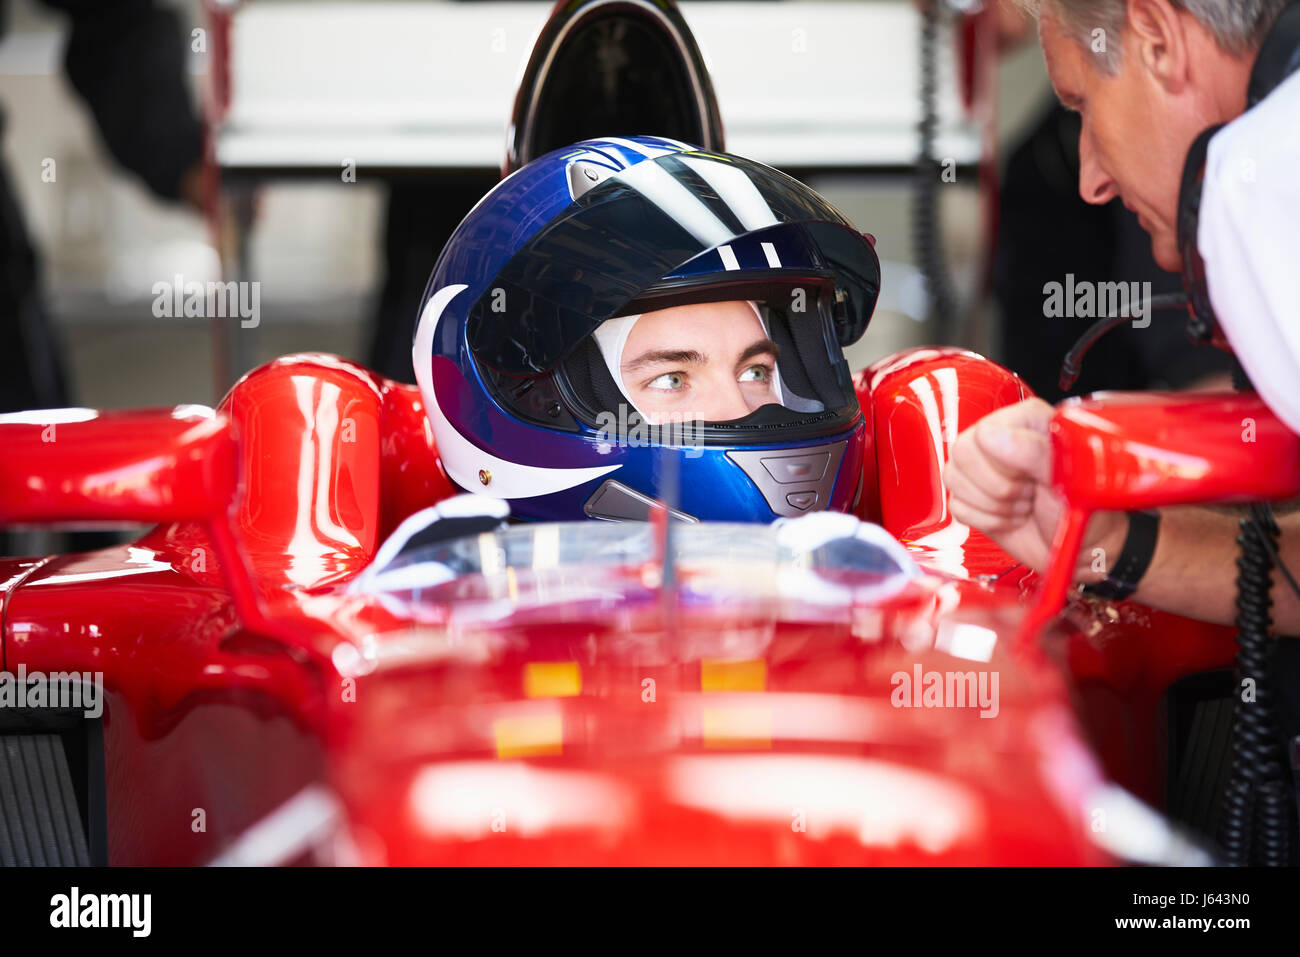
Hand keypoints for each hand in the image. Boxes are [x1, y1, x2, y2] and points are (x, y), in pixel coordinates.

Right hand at [942, 398, 1126, 579]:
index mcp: (1026, 421)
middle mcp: (1001, 438)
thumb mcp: (1068, 478)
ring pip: (954, 479)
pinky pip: (956, 506)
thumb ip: (1035, 451)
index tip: (1031, 475)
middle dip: (999, 486)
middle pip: (963, 454)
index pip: (985, 432)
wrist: (1081, 548)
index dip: (1004, 462)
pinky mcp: (973, 496)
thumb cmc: (1085, 509)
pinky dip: (987, 520)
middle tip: (1028, 492)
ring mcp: (983, 467)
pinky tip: (1011, 516)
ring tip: (1023, 504)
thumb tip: (994, 437)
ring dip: (994, 505)